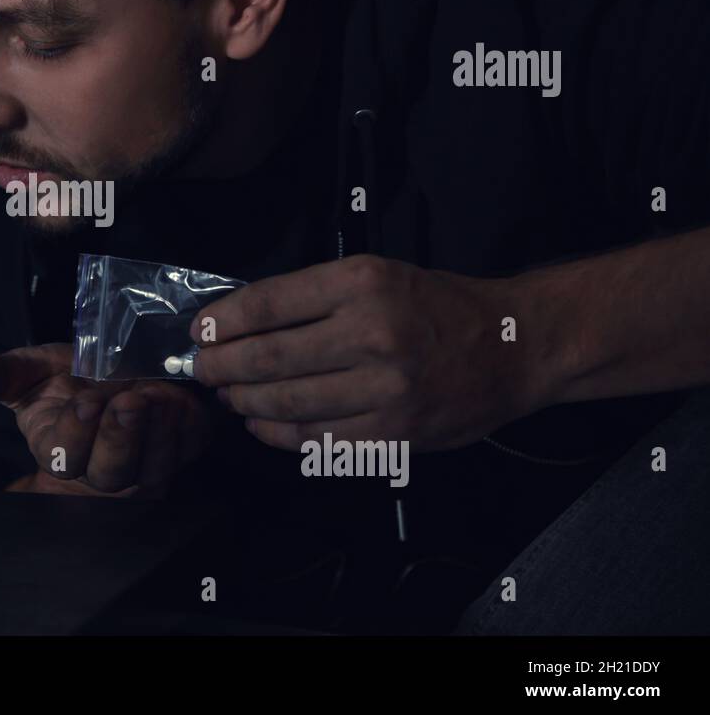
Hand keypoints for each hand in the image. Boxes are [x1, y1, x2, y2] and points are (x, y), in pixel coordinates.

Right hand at [0, 344, 211, 497]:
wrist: (115, 375)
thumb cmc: (68, 378)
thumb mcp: (28, 370)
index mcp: (59, 447)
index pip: (65, 457)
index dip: (78, 435)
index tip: (85, 400)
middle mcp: (102, 468)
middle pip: (112, 475)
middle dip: (121, 440)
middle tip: (129, 402)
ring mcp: (145, 466)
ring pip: (154, 470)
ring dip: (157, 436)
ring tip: (157, 398)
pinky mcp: (180, 451)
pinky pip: (188, 452)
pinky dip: (186, 429)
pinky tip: (179, 402)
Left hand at [190, 255, 544, 451]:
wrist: (514, 346)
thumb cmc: (437, 306)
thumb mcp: (378, 274)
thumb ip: (313, 296)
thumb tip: (240, 321)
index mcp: (362, 282)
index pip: (269, 304)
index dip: (223, 321)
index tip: (200, 331)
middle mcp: (372, 332)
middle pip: (268, 357)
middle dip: (221, 367)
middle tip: (201, 370)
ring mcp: (385, 388)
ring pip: (287, 403)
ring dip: (244, 403)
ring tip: (228, 396)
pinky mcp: (395, 432)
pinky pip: (318, 440)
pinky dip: (278, 435)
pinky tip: (260, 426)